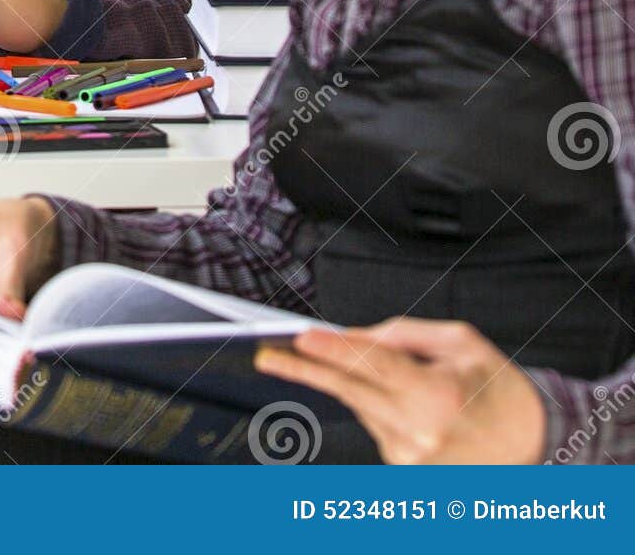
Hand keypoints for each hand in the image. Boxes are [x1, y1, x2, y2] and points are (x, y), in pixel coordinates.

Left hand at [254, 318, 546, 463]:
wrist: (537, 446)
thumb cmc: (499, 390)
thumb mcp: (460, 342)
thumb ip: (403, 334)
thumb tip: (355, 335)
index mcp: (438, 394)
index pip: (373, 366)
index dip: (334, 350)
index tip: (301, 337)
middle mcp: (421, 431)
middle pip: (349, 392)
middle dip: (305, 370)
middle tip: (267, 356)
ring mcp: (413, 458)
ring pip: (360, 406)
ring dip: (355, 384)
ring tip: (388, 375)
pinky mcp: (407, 471)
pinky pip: (374, 425)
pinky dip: (375, 406)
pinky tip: (403, 403)